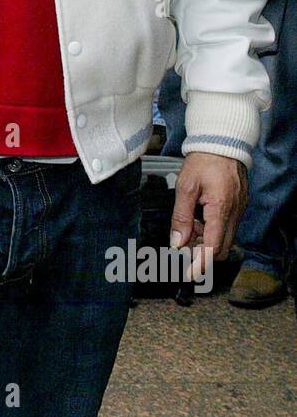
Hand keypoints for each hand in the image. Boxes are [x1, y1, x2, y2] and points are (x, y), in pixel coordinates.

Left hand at [170, 152, 247, 280]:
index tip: (190, 274)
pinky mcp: (239, 205)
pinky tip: (200, 218)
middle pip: (221, 248)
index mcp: (221, 208)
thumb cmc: (204, 160)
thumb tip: (177, 242)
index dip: (201, 263)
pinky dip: (213, 229)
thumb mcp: (185, 187)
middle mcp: (234, 212)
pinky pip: (228, 226)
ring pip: (225, 238)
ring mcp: (239, 209)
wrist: (222, 142)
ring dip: (207, 240)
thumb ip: (181, 217)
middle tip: (184, 243)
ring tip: (190, 225)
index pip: (213, 247)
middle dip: (202, 251)